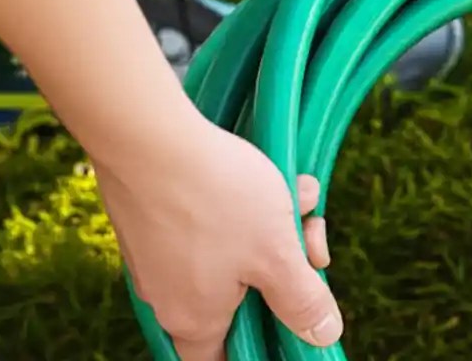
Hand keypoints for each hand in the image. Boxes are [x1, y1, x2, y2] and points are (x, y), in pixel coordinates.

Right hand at [94, 110, 339, 360]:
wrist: (148, 134)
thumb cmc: (217, 199)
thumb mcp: (277, 254)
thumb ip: (302, 300)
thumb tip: (323, 336)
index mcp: (194, 319)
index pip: (221, 360)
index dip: (258, 347)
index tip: (288, 318)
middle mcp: (167, 294)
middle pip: (243, 297)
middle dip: (288, 264)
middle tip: (309, 234)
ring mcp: (156, 254)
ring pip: (236, 250)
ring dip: (275, 223)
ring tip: (298, 191)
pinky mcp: (156, 215)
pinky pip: (213, 220)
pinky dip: (247, 200)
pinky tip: (272, 170)